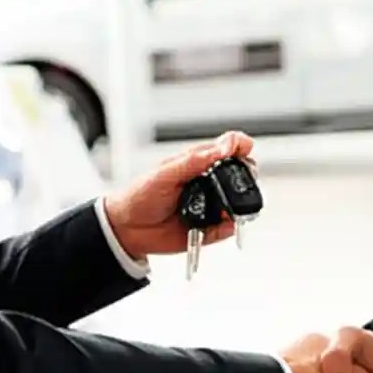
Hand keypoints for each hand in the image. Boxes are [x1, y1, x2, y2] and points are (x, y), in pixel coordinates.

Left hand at [101, 131, 255, 257]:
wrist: (126, 227)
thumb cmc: (140, 195)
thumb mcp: (164, 173)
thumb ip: (194, 161)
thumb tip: (222, 148)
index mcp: (198, 162)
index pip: (228, 147)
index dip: (240, 145)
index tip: (243, 149)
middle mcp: (207, 182)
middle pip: (240, 173)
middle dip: (246, 176)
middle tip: (238, 181)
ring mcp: (210, 205)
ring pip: (238, 202)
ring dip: (239, 205)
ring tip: (228, 208)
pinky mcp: (208, 227)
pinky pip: (227, 228)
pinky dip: (229, 227)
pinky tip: (222, 225)